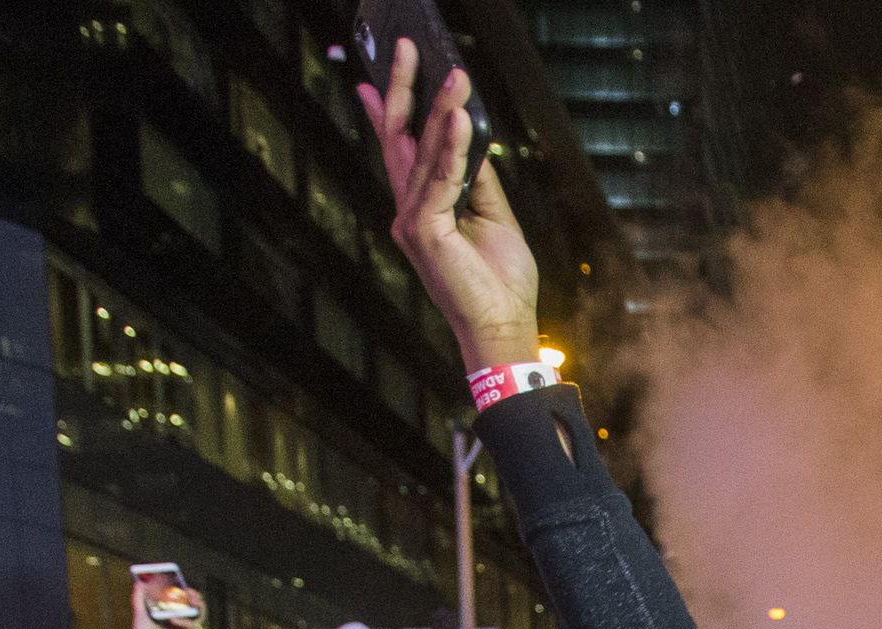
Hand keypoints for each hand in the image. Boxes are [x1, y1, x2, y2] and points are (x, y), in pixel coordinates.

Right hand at [360, 42, 542, 373]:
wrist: (503, 329)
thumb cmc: (500, 282)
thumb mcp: (492, 216)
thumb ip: (477, 176)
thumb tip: (470, 133)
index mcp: (422, 211)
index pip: (403, 151)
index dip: (392, 113)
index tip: (378, 78)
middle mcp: (409, 213)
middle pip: (403, 141)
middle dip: (405, 90)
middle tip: (408, 47)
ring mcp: (413, 223)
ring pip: (425, 154)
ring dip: (441, 109)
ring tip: (455, 73)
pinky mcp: (426, 234)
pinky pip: (441, 179)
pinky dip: (452, 147)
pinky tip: (459, 116)